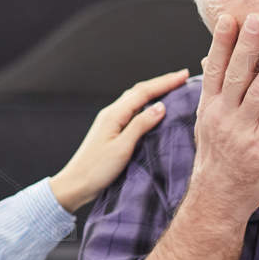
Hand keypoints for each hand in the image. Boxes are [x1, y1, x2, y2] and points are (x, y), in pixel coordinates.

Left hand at [49, 68, 189, 211]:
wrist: (75, 184)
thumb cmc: (97, 169)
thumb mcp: (122, 148)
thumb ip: (141, 125)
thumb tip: (160, 106)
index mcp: (114, 114)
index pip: (143, 92)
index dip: (164, 83)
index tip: (183, 75)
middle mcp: (111, 113)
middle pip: (139, 91)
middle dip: (161, 83)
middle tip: (182, 78)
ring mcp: (110, 121)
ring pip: (135, 99)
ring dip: (154, 91)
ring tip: (172, 88)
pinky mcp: (110, 130)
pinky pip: (131, 110)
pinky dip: (145, 104)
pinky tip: (153, 108)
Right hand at [188, 12, 258, 220]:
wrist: (217, 199)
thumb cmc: (217, 160)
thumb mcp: (207, 124)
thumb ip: (215, 93)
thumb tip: (209, 61)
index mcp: (209, 107)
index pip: (215, 68)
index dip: (222, 43)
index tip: (230, 18)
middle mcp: (223, 116)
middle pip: (236, 74)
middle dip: (248, 45)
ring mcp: (241, 131)